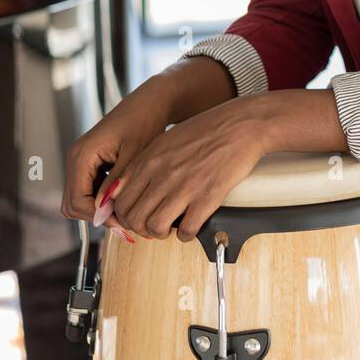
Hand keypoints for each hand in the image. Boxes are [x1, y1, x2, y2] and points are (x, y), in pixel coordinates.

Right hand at [61, 74, 180, 237]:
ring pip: (81, 201)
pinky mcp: (91, 164)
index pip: (77, 202)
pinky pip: (90, 191)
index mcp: (81, 156)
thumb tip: (102, 212)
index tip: (124, 222)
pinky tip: (126, 198)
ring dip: (101, 210)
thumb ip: (115, 184)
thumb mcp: (133, 157)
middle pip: (73, 205)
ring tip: (129, 211)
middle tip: (126, 222)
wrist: (150, 103)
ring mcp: (81, 162)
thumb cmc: (144, 123)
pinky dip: (104, 200)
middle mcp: (76, 159)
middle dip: (97, 216)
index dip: (98, 216)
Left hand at [95, 97, 270, 242]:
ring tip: (171, 228)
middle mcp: (162, 174)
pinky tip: (191, 226)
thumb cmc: (206, 130)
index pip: (119, 201)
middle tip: (153, 226)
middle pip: (134, 218)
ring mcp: (184, 186)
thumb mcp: (165, 141)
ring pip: (155, 228)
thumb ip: (143, 164)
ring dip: (161, 233)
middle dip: (141, 228)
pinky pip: (186, 230)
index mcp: (149, 160)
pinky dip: (186, 235)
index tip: (137, 217)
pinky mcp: (207, 197)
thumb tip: (124, 188)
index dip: (125, 216)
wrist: (240, 125)